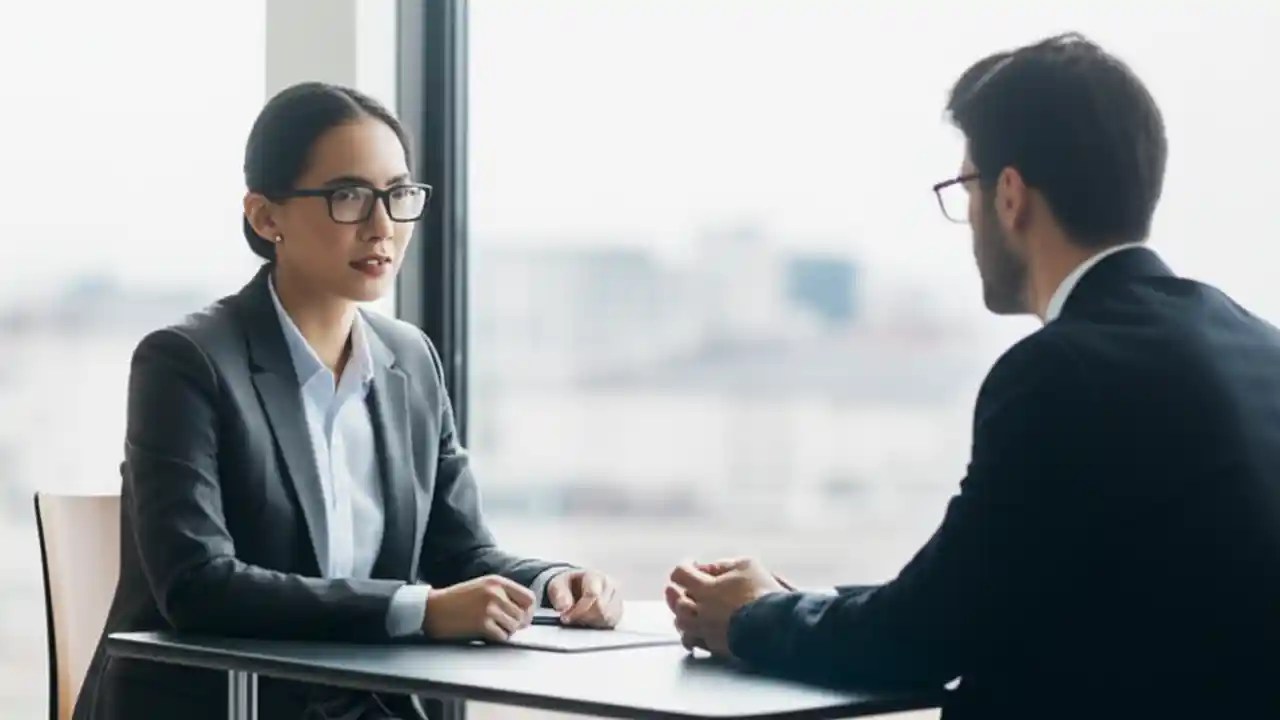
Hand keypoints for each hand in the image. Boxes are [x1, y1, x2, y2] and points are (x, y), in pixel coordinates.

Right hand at [422, 575, 535, 641]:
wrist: (433, 608)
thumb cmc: (457, 599)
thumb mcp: (482, 587)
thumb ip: (503, 593)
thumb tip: (525, 611)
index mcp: (497, 582)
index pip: (529, 597)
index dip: (529, 611)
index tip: (522, 617)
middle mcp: (495, 593)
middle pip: (523, 615)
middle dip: (517, 624)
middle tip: (505, 626)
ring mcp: (489, 608)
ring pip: (514, 627)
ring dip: (506, 631)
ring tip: (493, 628)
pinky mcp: (482, 624)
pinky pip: (502, 637)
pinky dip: (497, 639)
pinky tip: (486, 634)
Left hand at [545, 569, 623, 627]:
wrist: (576, 586)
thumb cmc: (569, 585)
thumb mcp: (558, 584)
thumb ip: (559, 594)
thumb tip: (563, 607)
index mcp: (596, 576)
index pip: (593, 595)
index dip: (578, 609)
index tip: (566, 616)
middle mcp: (611, 586)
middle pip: (601, 609)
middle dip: (583, 617)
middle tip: (569, 619)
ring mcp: (617, 599)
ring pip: (607, 618)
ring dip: (590, 622)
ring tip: (578, 619)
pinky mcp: (618, 612)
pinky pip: (610, 624)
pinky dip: (597, 626)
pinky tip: (587, 622)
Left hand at [665, 558, 785, 658]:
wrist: (774, 627)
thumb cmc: (762, 594)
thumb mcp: (747, 566)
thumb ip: (723, 564)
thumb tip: (707, 568)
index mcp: (706, 588)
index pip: (681, 574)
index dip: (684, 568)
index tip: (690, 566)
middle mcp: (701, 611)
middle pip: (677, 601)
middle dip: (675, 592)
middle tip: (675, 589)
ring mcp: (706, 630)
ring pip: (681, 623)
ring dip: (680, 614)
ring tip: (683, 610)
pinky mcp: (714, 647)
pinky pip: (692, 642)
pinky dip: (688, 636)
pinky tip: (691, 633)